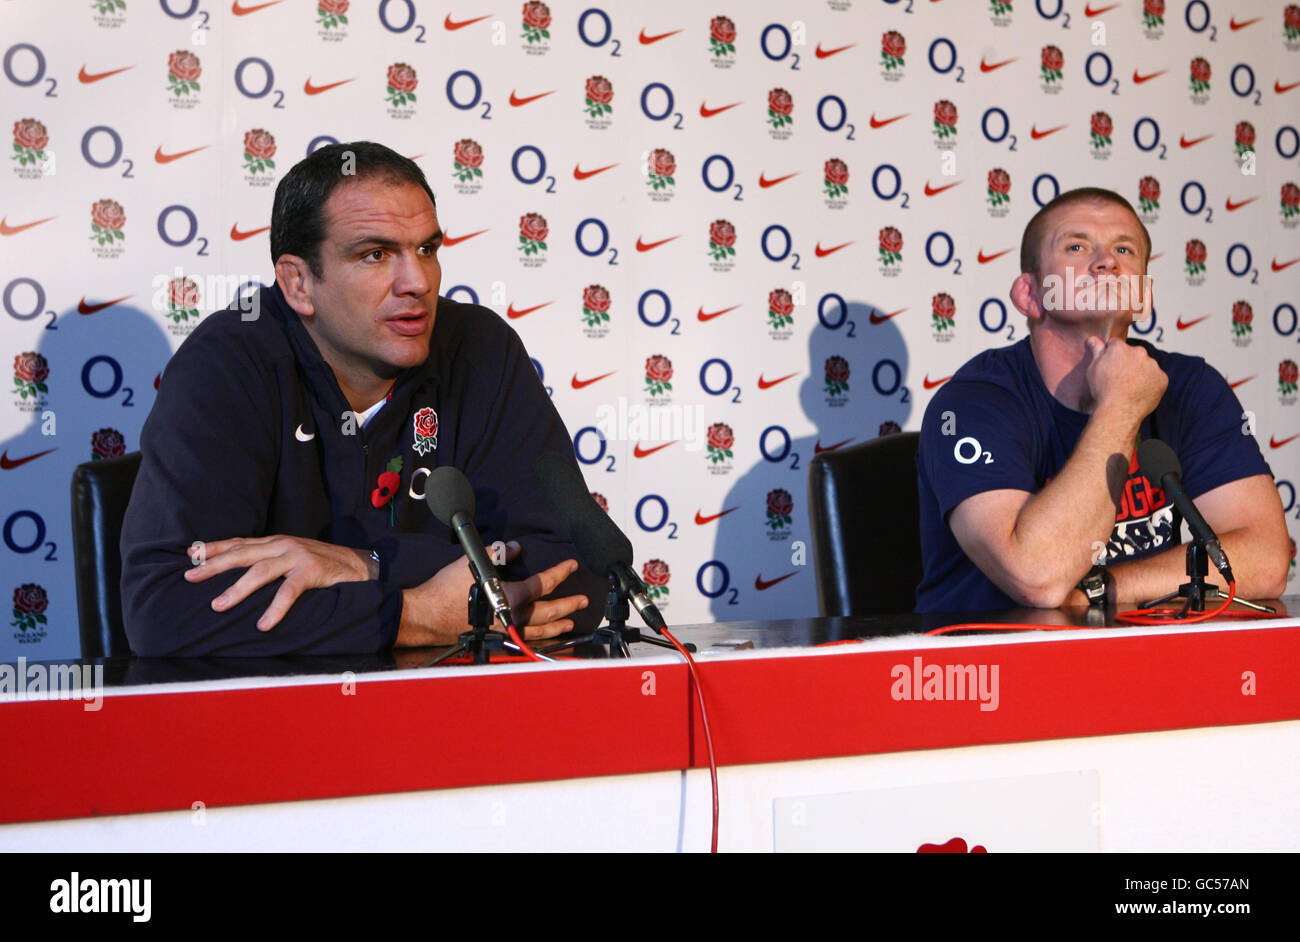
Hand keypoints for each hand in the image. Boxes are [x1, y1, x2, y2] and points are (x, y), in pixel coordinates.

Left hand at [184, 535, 373, 630]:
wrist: (364, 566)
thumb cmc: (326, 567)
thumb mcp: (295, 559)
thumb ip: (272, 563)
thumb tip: (242, 577)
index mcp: (277, 542)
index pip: (240, 542)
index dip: (215, 548)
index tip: (191, 554)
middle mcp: (284, 544)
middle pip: (242, 553)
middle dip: (214, 565)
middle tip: (190, 577)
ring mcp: (298, 556)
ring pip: (260, 571)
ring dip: (237, 589)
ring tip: (218, 605)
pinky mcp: (313, 570)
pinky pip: (289, 591)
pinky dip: (275, 608)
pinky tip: (264, 624)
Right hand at [397, 541, 589, 646]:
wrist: (427, 615)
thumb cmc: (447, 589)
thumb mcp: (473, 562)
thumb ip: (497, 552)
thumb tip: (514, 549)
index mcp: (511, 595)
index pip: (543, 583)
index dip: (560, 572)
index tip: (572, 565)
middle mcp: (513, 617)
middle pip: (548, 611)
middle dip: (568, 604)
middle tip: (583, 600)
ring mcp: (506, 632)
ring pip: (540, 631)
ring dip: (558, 626)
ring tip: (570, 623)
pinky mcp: (497, 641)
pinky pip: (525, 641)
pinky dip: (539, 640)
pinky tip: (544, 639)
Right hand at [1084, 336, 1166, 418]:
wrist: (1119, 410)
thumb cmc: (1103, 390)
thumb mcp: (1093, 369)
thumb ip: (1096, 351)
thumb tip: (1094, 339)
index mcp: (1120, 348)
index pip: (1116, 344)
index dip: (1112, 354)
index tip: (1110, 365)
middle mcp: (1139, 352)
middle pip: (1134, 353)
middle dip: (1129, 362)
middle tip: (1120, 378)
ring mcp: (1152, 365)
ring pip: (1146, 365)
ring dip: (1141, 372)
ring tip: (1131, 387)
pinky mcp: (1162, 378)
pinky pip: (1156, 378)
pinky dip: (1151, 383)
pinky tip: (1140, 392)